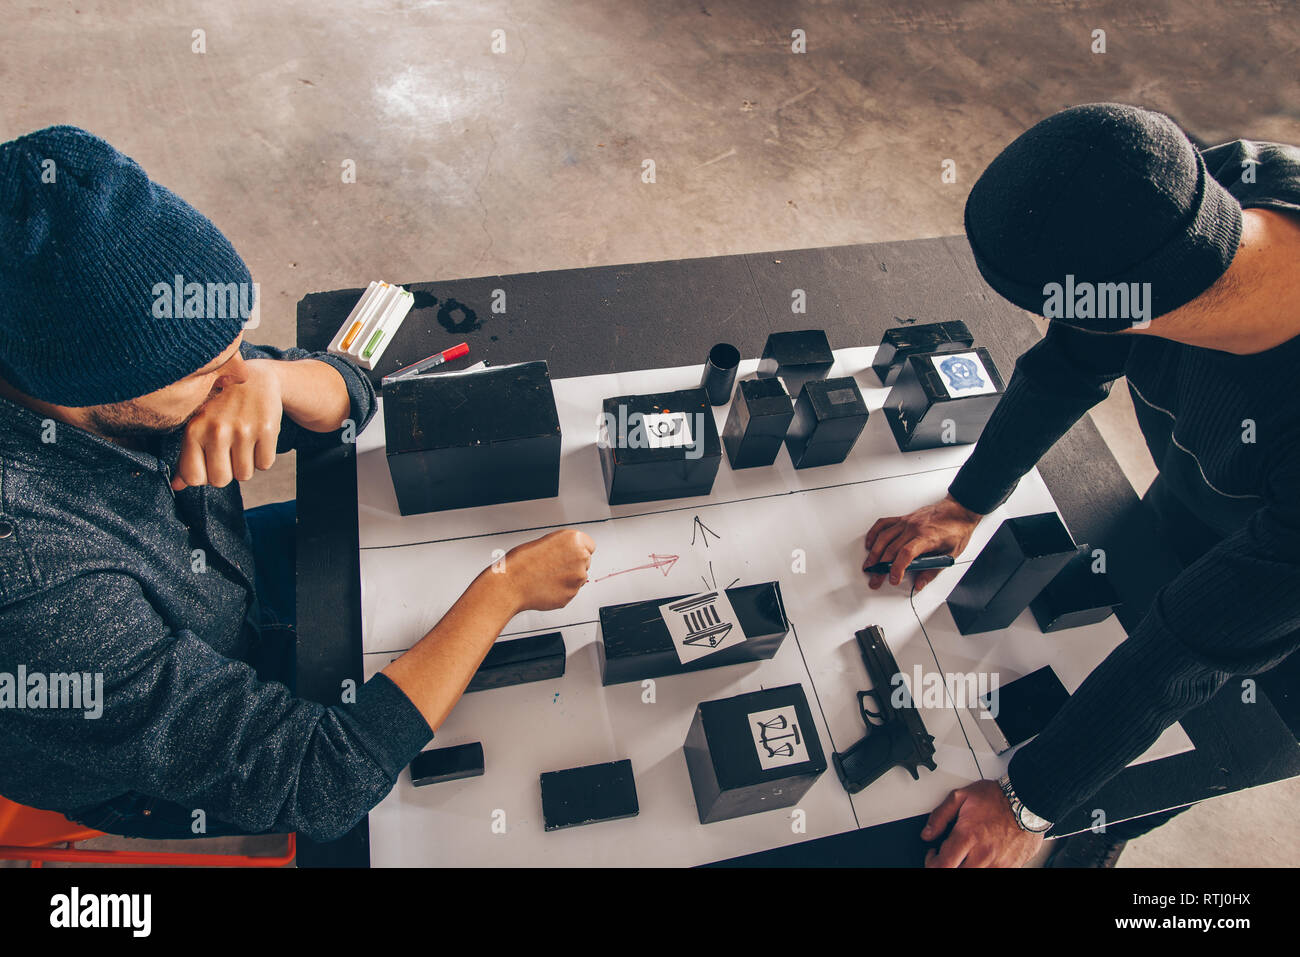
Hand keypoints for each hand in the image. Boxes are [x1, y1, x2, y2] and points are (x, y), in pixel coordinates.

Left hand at [173, 360, 281, 489]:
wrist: (254, 379)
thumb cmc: (220, 406)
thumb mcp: (199, 425)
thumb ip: (187, 457)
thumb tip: (176, 486)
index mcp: (194, 430)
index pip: (194, 478)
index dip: (204, 475)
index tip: (209, 463)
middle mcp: (217, 430)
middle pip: (220, 481)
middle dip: (226, 472)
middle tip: (229, 454)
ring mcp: (244, 430)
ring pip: (244, 475)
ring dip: (245, 465)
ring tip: (243, 444)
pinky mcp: (267, 429)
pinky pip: (265, 464)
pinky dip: (262, 457)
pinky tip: (257, 439)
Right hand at [497, 530, 595, 612]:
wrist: (511, 584)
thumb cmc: (521, 562)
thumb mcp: (545, 541)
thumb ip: (564, 546)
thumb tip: (570, 553)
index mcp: (574, 540)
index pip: (589, 545)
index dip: (577, 550)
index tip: (570, 553)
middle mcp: (580, 558)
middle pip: (585, 562)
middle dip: (573, 564)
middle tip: (554, 565)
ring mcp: (577, 578)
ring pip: (578, 578)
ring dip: (567, 578)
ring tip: (546, 576)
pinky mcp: (571, 594)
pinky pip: (570, 591)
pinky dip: (561, 590)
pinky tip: (546, 585)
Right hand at [863, 493, 981, 590]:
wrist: (959, 510)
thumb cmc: (956, 530)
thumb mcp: (950, 554)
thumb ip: (932, 571)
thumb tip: (919, 584)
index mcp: (927, 537)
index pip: (906, 553)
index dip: (897, 568)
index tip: (893, 579)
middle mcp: (914, 528)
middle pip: (891, 549)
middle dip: (881, 568)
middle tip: (876, 580)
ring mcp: (907, 522)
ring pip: (884, 537)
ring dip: (874, 554)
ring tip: (869, 566)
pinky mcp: (903, 518)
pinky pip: (883, 524)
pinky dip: (874, 534)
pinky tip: (870, 544)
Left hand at [921, 780, 1043, 866]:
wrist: (1027, 802)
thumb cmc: (998, 798)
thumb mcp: (961, 796)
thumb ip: (940, 816)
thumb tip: (927, 833)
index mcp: (968, 836)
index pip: (943, 866)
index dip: (932, 863)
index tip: (933, 855)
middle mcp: (983, 854)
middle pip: (957, 874)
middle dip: (947, 866)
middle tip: (947, 856)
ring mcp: (998, 863)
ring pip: (975, 875)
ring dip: (966, 866)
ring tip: (966, 855)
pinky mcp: (1010, 867)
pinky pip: (992, 873)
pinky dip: (983, 867)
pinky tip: (981, 857)